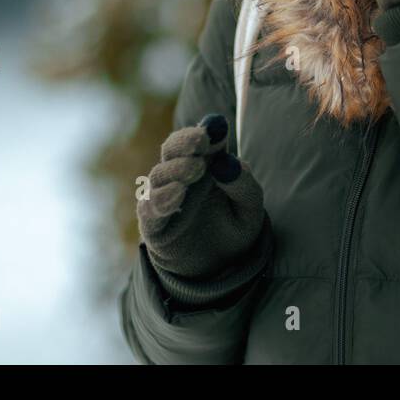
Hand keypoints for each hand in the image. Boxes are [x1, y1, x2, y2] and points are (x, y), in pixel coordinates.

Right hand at [137, 113, 266, 281]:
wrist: (222, 270)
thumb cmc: (235, 228)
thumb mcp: (250, 206)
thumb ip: (242, 183)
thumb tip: (225, 162)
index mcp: (205, 164)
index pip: (198, 140)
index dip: (205, 132)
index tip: (215, 129)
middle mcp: (180, 177)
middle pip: (171, 151)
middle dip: (184, 143)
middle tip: (201, 142)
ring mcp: (164, 200)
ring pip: (158, 177)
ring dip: (176, 170)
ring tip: (196, 169)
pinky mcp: (154, 226)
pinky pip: (149, 210)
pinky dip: (160, 200)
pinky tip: (177, 195)